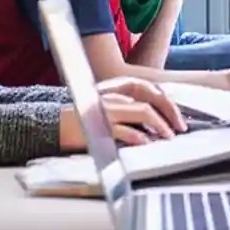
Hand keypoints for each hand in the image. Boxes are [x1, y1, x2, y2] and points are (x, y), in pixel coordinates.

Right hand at [59, 89, 186, 150]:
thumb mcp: (107, 105)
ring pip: (142, 112)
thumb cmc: (82, 118)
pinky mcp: (99, 127)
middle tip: (179, 128)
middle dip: (169, 113)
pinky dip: (140, 137)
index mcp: (115, 87)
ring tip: (167, 136)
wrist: (50, 125)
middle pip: (150, 99)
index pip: (147, 88)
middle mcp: (113, 95)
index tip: (177, 116)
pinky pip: (125, 130)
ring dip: (160, 125)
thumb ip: (129, 107)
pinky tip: (147, 143)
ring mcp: (106, 110)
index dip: (166, 101)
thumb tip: (157, 119)